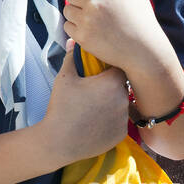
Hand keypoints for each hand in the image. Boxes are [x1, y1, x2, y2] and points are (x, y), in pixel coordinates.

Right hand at [41, 38, 130, 166]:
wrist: (59, 141)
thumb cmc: (61, 107)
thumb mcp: (64, 78)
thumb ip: (72, 58)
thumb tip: (73, 42)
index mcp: (112, 83)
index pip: (119, 69)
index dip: (110, 70)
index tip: (99, 74)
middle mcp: (123, 99)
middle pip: (121, 87)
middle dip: (110, 88)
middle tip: (93, 93)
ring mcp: (124, 119)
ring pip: (122, 106)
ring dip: (112, 105)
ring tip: (92, 110)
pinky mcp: (121, 134)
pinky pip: (119, 123)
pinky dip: (111, 122)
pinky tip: (95, 123)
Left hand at [61, 0, 162, 70]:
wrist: (144, 51)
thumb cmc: (143, 19)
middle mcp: (94, 2)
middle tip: (87, 2)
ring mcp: (86, 20)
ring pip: (67, 9)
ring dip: (76, 12)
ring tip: (90, 18)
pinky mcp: (82, 37)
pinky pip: (68, 26)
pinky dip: (75, 27)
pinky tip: (89, 29)